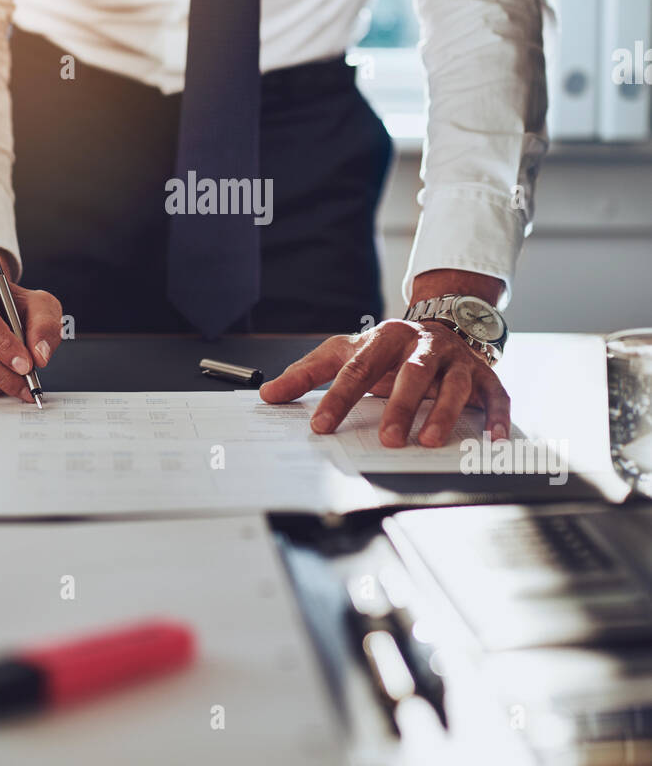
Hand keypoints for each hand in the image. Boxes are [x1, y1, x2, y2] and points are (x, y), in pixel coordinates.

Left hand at [259, 319, 509, 446]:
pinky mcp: (484, 376)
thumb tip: (269, 394)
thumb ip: (308, 374)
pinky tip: (493, 441)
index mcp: (386, 337)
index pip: (358, 369)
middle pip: (412, 373)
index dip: (338, 398)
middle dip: (401, 406)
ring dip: (443, 412)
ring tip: (430, 441)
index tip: (321, 426)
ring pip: (454, 384)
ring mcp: (456, 360)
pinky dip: (497, 418)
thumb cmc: (388, 350)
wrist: (442, 324)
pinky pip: (495, 396)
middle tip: (388, 439)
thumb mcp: (346, 352)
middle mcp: (424, 345)